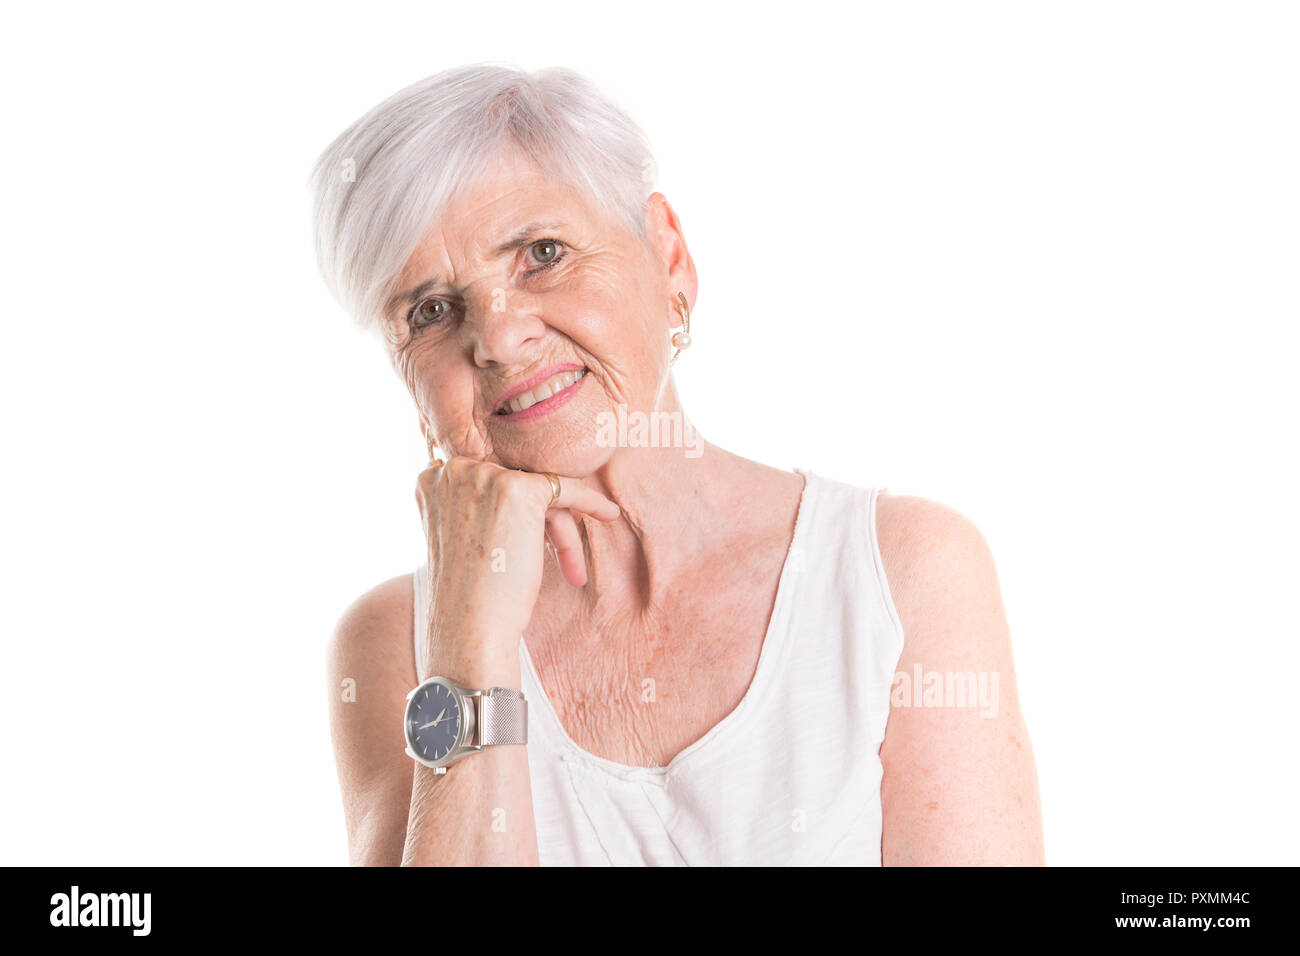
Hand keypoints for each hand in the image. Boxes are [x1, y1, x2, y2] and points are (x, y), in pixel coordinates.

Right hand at [414, 456, 620, 680]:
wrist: (469, 628)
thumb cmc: (468, 597)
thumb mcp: (464, 539)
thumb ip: (477, 508)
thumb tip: (523, 491)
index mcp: (432, 481)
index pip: (489, 480)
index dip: (513, 509)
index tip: (533, 534)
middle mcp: (453, 470)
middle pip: (514, 482)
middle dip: (541, 520)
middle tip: (559, 556)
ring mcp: (483, 477)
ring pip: (539, 488)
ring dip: (560, 528)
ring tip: (572, 568)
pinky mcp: (517, 489)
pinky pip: (564, 486)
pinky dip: (589, 500)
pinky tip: (607, 513)